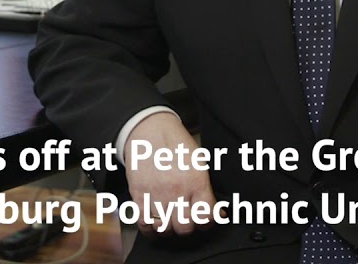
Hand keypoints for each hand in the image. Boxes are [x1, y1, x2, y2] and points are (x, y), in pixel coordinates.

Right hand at [124, 112, 216, 236]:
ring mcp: (156, 194)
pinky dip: (150, 229)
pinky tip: (154, 224)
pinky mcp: (139, 195)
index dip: (207, 222)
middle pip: (185, 228)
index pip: (206, 216)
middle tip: (186, 220)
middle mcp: (177, 190)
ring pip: (164, 229)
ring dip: (168, 228)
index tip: (204, 220)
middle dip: (187, 227)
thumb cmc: (175, 142)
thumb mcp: (199, 161)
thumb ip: (207, 188)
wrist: (149, 129)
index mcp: (196, 180)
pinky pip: (144, 223)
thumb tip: (218, 212)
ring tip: (170, 220)